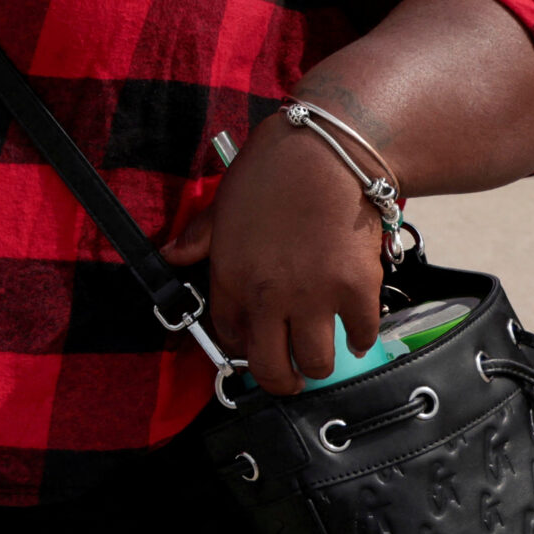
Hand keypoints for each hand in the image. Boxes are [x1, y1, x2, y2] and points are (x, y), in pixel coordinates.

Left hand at [160, 113, 383, 393]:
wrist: (325, 153)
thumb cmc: (270, 171)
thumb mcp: (222, 203)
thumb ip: (198, 237)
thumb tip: (171, 256)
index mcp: (231, 278)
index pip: (230, 338)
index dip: (243, 346)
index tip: (256, 343)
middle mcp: (269, 297)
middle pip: (274, 370)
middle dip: (281, 381)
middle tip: (291, 375)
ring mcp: (314, 298)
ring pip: (318, 364)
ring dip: (319, 362)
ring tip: (320, 352)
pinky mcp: (355, 291)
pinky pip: (361, 336)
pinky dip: (360, 337)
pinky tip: (354, 327)